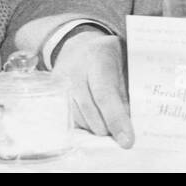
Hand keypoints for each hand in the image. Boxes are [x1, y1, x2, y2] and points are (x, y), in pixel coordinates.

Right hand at [54, 30, 134, 147]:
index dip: (116, 118)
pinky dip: (84, 125)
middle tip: (121, 138)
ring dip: (95, 128)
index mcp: (99, 56)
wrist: (80, 44)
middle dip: (107, 129)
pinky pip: (68, 117)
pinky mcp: (52, 91)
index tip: (127, 141)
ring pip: (78, 116)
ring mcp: (60, 80)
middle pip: (89, 109)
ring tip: (109, 128)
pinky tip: (95, 121)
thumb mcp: (126, 63)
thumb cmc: (110, 56)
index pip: (105, 93)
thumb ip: (129, 90)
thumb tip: (132, 123)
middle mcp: (76, 68)